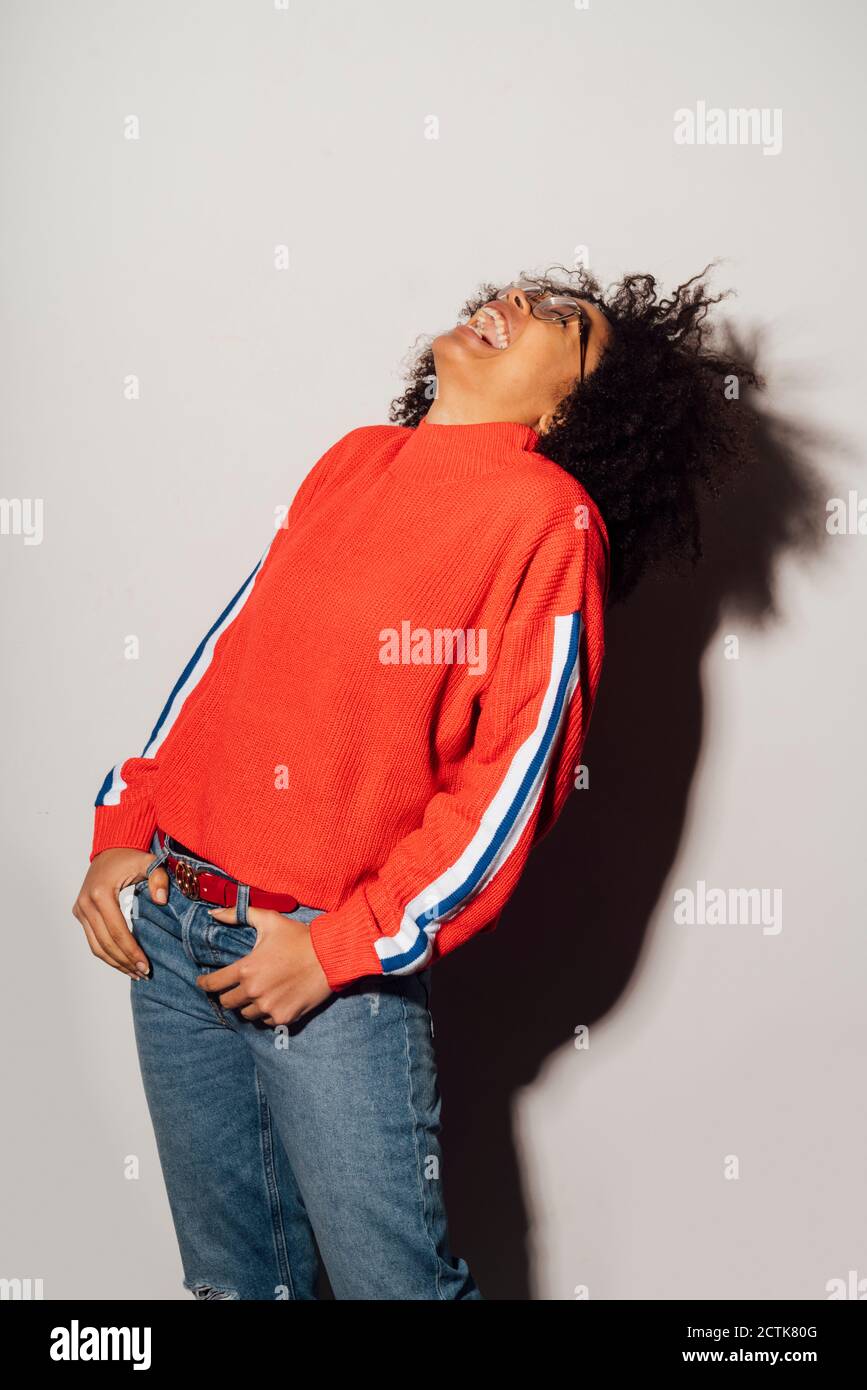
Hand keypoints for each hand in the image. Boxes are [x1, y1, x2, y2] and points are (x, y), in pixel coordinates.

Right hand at [72, 848, 167, 978]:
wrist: (111, 848)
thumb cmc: (131, 857)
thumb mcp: (150, 862)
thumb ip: (159, 879)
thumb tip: (161, 900)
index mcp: (101, 893)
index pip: (118, 931)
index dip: (132, 951)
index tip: (146, 966)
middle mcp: (86, 903)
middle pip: (105, 943)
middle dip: (124, 961)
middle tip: (143, 974)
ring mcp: (80, 909)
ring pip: (95, 946)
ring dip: (114, 962)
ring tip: (134, 973)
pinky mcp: (79, 912)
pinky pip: (92, 939)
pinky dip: (106, 953)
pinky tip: (122, 962)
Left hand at [197, 903, 332, 1026]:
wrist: (329, 956)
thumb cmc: (298, 936)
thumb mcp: (268, 920)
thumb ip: (238, 915)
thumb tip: (213, 913)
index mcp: (246, 969)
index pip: (213, 984)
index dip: (204, 984)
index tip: (203, 983)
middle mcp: (253, 991)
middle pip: (227, 1003)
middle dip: (228, 994)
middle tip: (236, 987)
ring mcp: (268, 1007)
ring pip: (246, 1014)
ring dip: (248, 1005)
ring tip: (259, 993)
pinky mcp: (284, 1017)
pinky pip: (266, 1021)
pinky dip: (267, 1013)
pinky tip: (275, 1000)